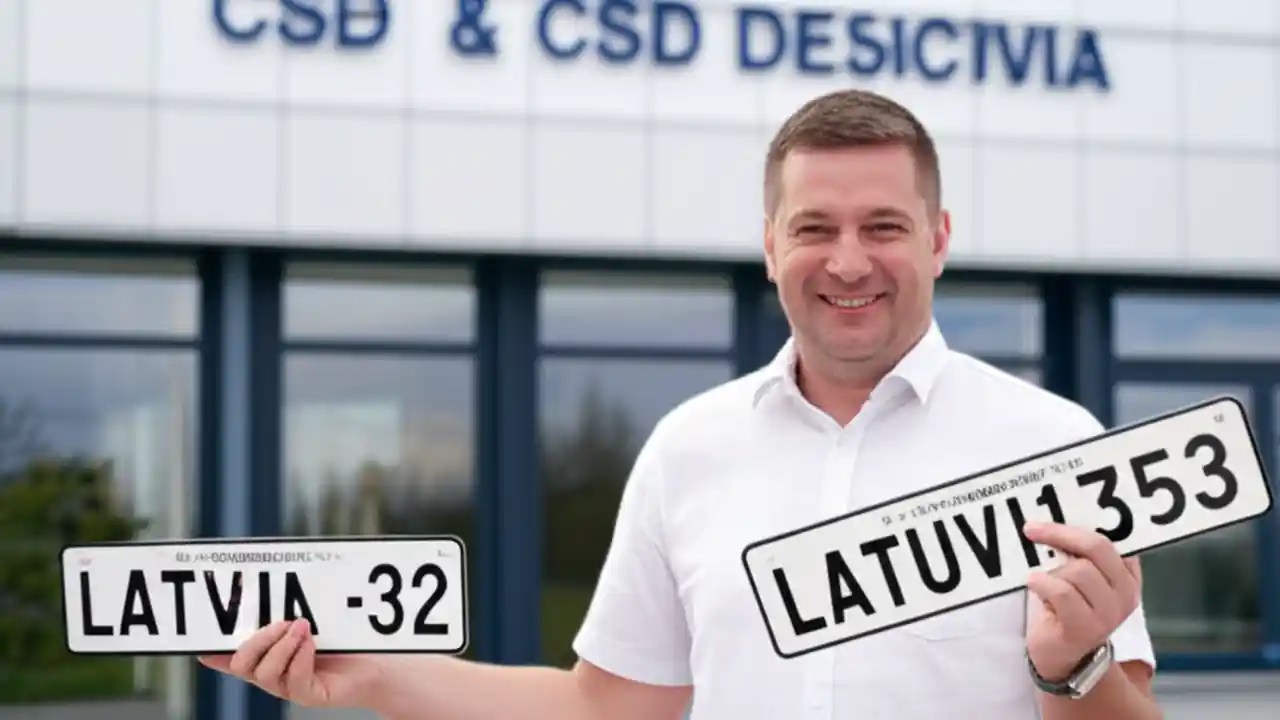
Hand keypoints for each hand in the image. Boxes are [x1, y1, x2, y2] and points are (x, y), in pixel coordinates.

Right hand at [198, 619, 383, 707]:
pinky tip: (311, 644)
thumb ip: (290, 613)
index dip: (214, 653)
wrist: (379, 662)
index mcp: (269, 656)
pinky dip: (300, 658)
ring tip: (301, 626)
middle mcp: (274, 674)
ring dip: (281, 646)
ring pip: (264, 674)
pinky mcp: (310, 696)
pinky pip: (294, 682)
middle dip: (255, 641)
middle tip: (280, 622)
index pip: (233, 656)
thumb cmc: (346, 639)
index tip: (200, 644)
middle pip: (242, 664)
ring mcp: (290, 687)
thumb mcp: (314, 622)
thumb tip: (269, 594)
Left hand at [1022, 521, 1141, 681]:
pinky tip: (1032, 582)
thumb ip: (1079, 553)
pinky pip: (1062, 592)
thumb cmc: (1066, 609)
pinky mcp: (1084, 628)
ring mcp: (1108, 613)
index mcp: (1127, 576)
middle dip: (1061, 532)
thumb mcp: (1079, 578)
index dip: (1087, 520)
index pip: (1116, 538)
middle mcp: (1125, 594)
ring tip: (1039, 580)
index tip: (1060, 506)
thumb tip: (1056, 514)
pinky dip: (1042, 583)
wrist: (1063, 657)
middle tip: (1032, 528)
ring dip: (1050, 570)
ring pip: (1078, 570)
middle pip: (1098, 547)